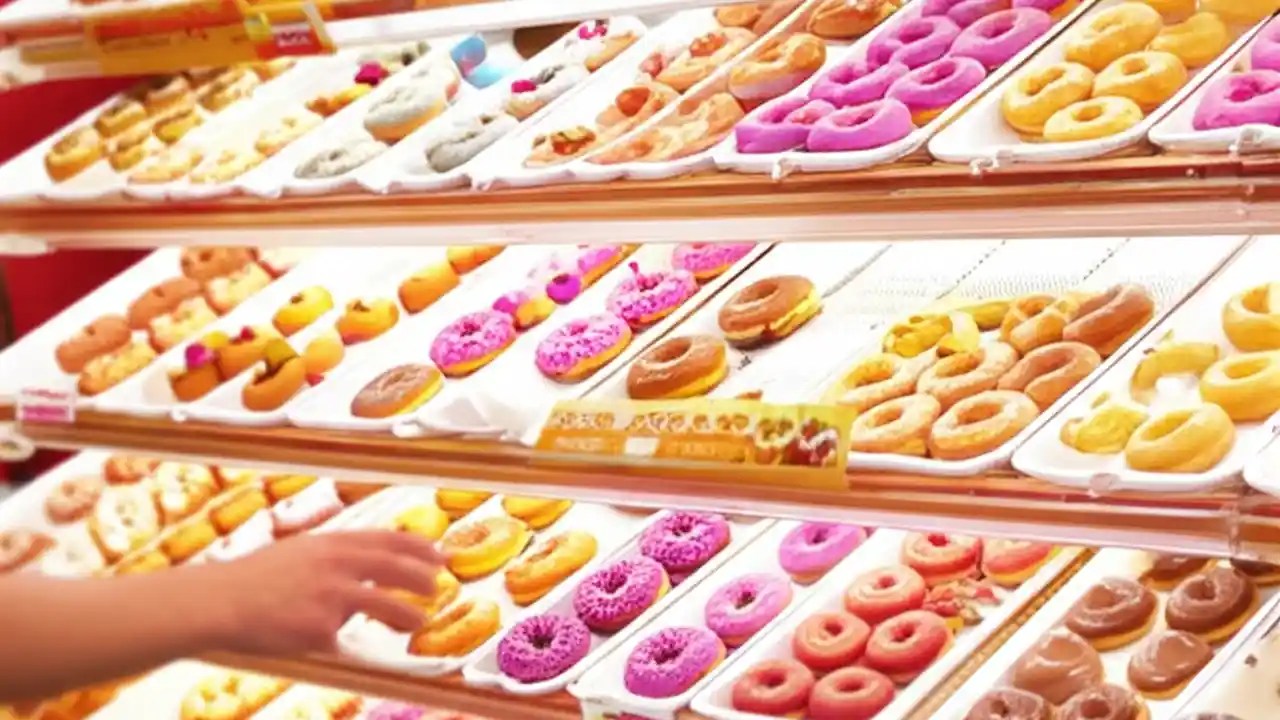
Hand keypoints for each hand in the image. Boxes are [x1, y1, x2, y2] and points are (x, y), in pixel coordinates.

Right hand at [199, 530, 445, 655]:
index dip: (417, 545)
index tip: (439, 552)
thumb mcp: (299, 552)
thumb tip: (370, 563)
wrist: (218, 602)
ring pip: (383, 603)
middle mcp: (334, 565)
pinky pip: (343, 638)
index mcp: (330, 543)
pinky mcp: (319, 628)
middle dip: (421, 575)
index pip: (386, 538)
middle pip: (393, 567)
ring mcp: (329, 596)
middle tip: (439, 585)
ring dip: (406, 614)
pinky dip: (344, 642)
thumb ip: (334, 555)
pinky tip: (341, 646)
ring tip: (419, 621)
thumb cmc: (255, 580)